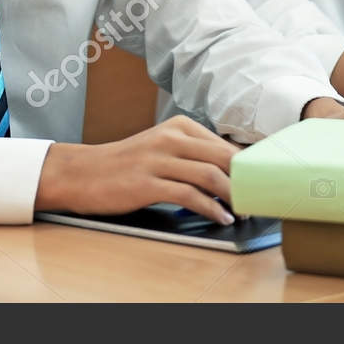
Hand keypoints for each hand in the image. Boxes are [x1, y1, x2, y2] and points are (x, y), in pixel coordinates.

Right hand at [35, 115, 238, 222]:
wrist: (82, 173)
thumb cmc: (126, 164)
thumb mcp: (161, 147)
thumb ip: (192, 153)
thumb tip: (231, 170)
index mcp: (179, 126)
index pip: (225, 145)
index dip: (247, 166)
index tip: (261, 182)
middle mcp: (171, 138)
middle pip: (223, 158)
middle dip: (246, 181)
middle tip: (258, 198)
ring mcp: (159, 159)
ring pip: (210, 176)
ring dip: (233, 197)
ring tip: (243, 211)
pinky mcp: (148, 183)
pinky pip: (189, 196)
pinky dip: (211, 208)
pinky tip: (221, 218)